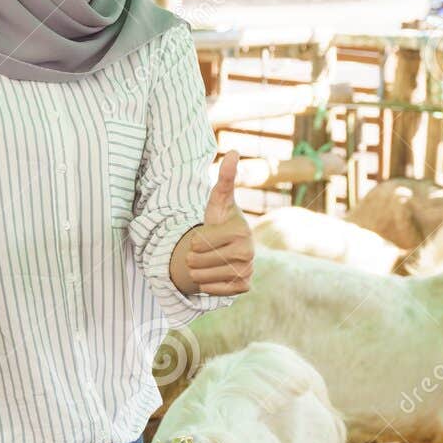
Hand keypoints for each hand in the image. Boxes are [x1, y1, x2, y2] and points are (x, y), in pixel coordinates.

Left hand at [181, 151, 252, 295]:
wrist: (230, 247)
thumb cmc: (221, 220)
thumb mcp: (218, 200)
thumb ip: (225, 178)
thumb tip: (234, 152)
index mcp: (240, 230)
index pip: (198, 243)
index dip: (194, 240)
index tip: (205, 235)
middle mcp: (248, 252)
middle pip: (198, 262)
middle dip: (193, 257)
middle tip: (204, 250)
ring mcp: (248, 271)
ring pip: (202, 278)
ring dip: (198, 271)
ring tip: (208, 261)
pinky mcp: (244, 286)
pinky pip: (213, 291)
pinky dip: (208, 284)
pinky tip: (215, 273)